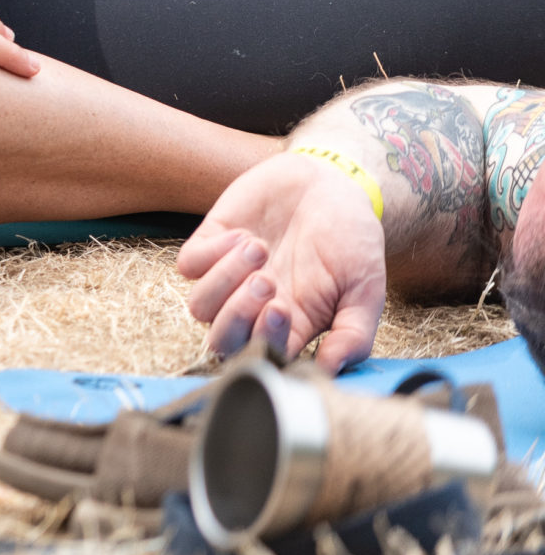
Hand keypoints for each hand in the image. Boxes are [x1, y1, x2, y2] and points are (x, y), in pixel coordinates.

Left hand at [178, 150, 388, 370]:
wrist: (334, 185)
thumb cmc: (352, 240)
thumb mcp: (367, 290)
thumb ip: (353, 334)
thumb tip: (330, 369)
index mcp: (290, 325)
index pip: (260, 354)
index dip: (262, 341)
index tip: (282, 309)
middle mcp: (254, 306)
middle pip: (220, 338)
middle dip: (236, 315)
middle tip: (267, 282)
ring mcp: (229, 276)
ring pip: (199, 305)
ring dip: (225, 280)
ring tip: (260, 249)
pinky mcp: (211, 243)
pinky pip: (188, 265)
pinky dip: (211, 253)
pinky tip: (245, 236)